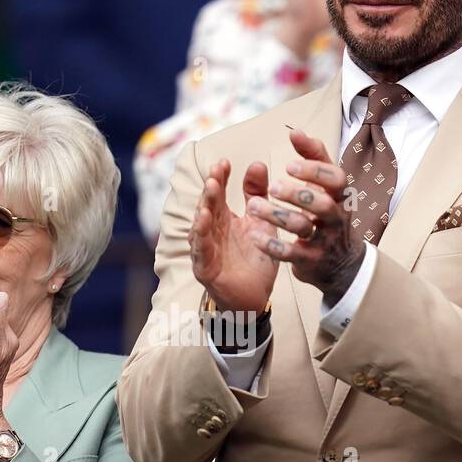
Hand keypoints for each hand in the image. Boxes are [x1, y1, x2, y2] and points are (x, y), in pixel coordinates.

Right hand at [189, 157, 278, 315]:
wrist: (256, 298)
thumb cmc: (255, 261)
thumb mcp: (261, 223)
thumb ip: (258, 196)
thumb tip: (258, 163)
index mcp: (223, 220)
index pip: (218, 194)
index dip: (219, 178)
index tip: (225, 162)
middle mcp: (210, 232)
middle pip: (207, 206)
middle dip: (211, 188)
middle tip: (217, 172)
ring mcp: (205, 250)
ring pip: (200, 225)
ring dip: (204, 207)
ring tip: (211, 190)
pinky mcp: (204, 269)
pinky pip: (200, 250)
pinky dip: (200, 235)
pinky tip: (202, 221)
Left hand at [246, 128, 362, 306]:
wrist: (341, 264)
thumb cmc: (328, 215)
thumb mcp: (328, 187)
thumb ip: (314, 158)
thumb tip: (295, 131)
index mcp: (340, 195)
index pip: (336, 178)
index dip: (314, 170)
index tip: (289, 164)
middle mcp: (336, 217)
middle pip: (323, 204)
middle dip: (297, 193)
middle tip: (273, 186)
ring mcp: (324, 240)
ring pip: (303, 227)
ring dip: (277, 215)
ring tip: (253, 205)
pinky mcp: (310, 261)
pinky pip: (291, 253)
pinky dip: (272, 245)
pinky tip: (255, 235)